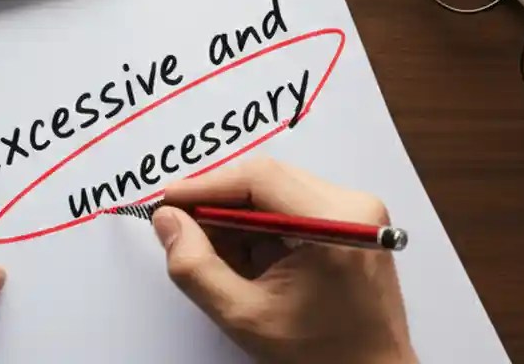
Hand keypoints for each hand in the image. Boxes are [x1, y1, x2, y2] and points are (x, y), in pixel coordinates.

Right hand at [153, 158, 415, 363]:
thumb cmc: (320, 355)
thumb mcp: (245, 316)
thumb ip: (196, 268)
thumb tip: (166, 221)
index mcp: (337, 224)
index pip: (260, 178)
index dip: (206, 186)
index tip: (167, 202)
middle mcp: (353, 206)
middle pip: (267, 179)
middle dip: (218, 201)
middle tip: (179, 225)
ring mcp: (357, 212)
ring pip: (276, 190)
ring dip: (237, 215)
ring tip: (212, 250)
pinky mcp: (352, 223)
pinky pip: (291, 206)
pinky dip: (259, 226)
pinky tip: (243, 256)